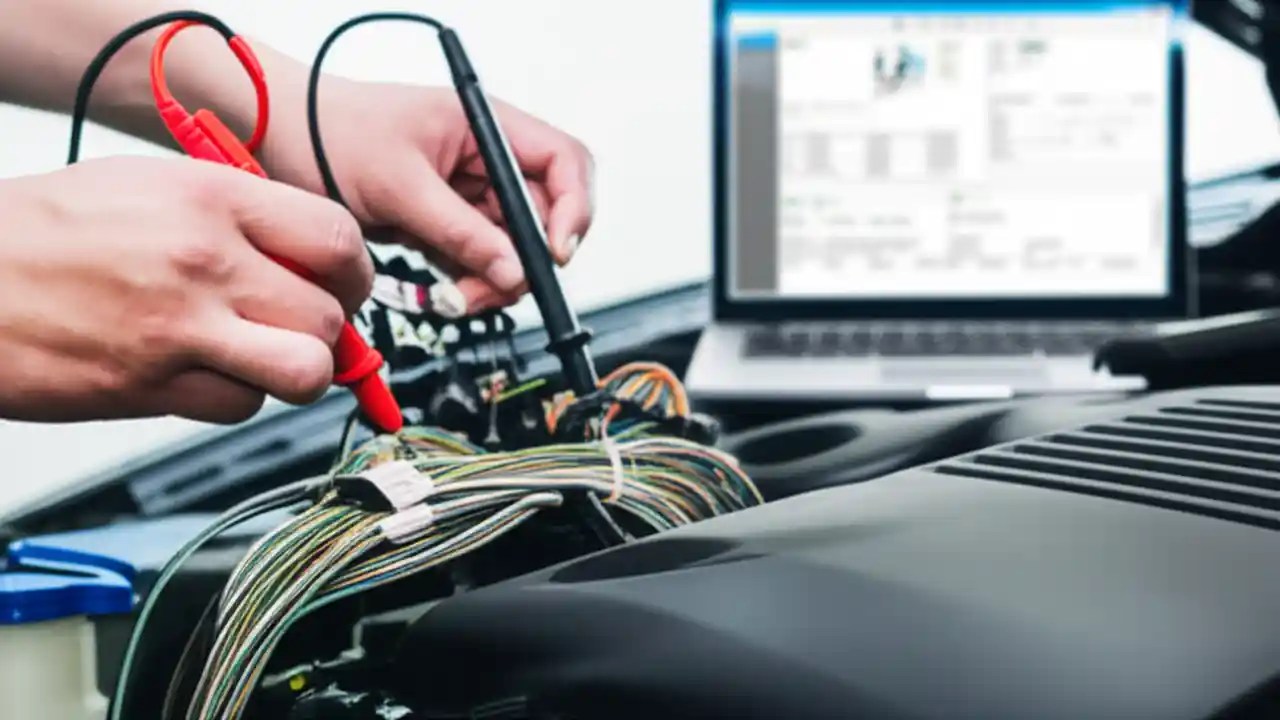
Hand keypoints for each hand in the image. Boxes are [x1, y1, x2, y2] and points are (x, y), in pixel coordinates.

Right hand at [0, 156, 372, 422]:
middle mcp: (205, 262)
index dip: (354, 272)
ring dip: (293, 371)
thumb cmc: (49, 229)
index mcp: (211, 199)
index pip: (338, 240)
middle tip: (300, 326)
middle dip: (329, 329)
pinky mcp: (150, 388)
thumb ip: (240, 213)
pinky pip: (240, 407)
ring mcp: (179, 330)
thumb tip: (310, 251)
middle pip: (331, 316)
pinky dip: (234, 397)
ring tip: (262, 354)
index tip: (345, 284)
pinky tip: (202, 372)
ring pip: (302, 373)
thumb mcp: (151, 184)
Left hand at [261, 78, 594, 315]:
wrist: (275, 145)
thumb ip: (460, 231)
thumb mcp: (399, 185)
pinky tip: (445, 292)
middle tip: (490, 290)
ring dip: (493, 281)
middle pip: (541, 216)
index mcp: (486, 126)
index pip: (564, 162)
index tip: (556, 253)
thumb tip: (515, 272)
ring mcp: (467, 193)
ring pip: (511, 248)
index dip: (573, 209)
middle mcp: (485, 158)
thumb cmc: (328, 136)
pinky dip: (469, 283)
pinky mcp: (445, 224)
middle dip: (524, 260)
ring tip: (455, 298)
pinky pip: (478, 261)